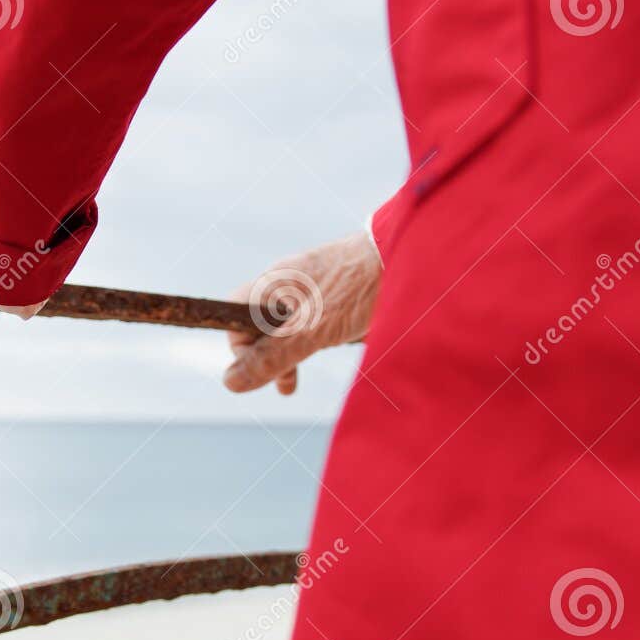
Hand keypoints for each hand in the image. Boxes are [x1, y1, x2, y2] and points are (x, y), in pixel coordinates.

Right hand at [223, 232, 380, 394]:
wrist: (408, 256)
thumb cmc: (357, 288)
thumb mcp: (310, 331)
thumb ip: (273, 357)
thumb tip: (230, 382)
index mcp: (272, 282)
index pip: (234, 314)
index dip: (239, 346)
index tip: (258, 369)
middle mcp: (287, 283)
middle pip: (259, 323)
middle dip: (265, 356)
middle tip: (281, 383)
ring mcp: (311, 287)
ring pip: (285, 325)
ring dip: (287, 354)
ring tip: (291, 383)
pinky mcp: (335, 294)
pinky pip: (310, 320)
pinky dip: (310, 341)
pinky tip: (324, 350)